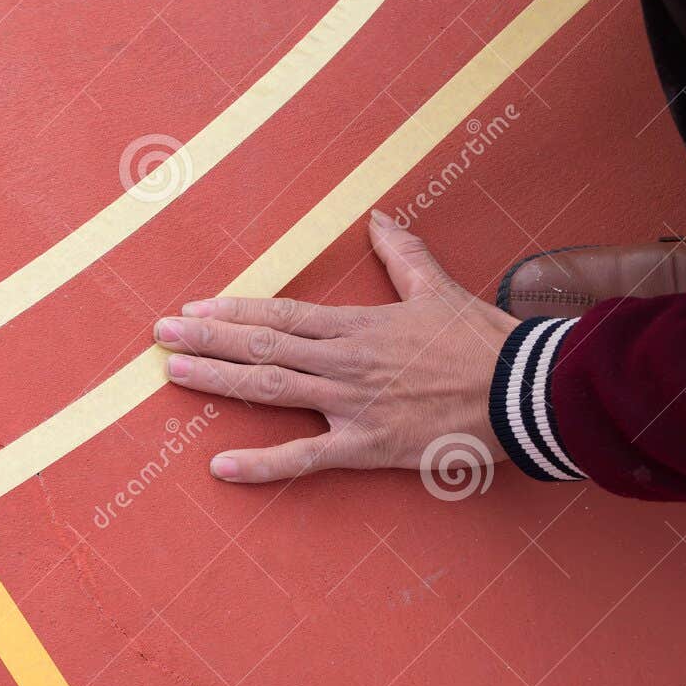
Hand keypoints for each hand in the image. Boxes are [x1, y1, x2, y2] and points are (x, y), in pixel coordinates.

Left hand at [155, 210, 519, 482]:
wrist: (525, 390)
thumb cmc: (483, 341)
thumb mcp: (440, 288)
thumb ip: (403, 254)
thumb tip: (379, 217)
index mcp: (357, 325)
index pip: (280, 314)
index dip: (233, 309)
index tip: (193, 307)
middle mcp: (344, 361)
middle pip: (262, 346)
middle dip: (207, 338)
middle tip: (160, 334)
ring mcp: (351, 404)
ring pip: (271, 389)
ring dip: (217, 379)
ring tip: (172, 372)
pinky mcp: (367, 446)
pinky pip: (305, 458)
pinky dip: (261, 465)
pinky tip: (219, 468)